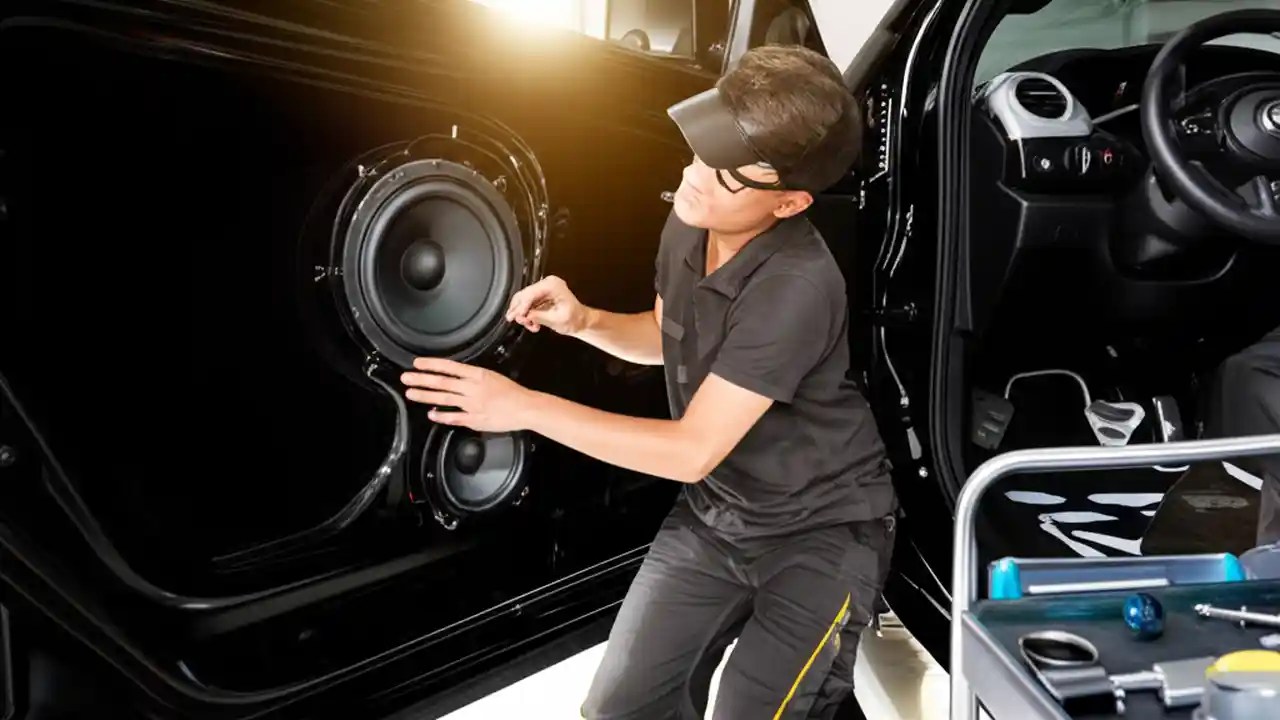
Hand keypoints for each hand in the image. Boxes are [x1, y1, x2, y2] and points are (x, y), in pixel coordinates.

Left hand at [401, 357, 537, 432]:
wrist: (526, 408)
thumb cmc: (513, 393)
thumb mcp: (492, 377)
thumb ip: (474, 379)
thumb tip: (456, 379)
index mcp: (479, 375)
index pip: (450, 368)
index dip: (433, 365)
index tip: (418, 364)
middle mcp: (473, 388)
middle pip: (443, 382)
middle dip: (422, 380)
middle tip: (407, 377)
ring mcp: (472, 404)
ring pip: (445, 399)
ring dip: (426, 395)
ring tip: (411, 393)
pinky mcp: (475, 419)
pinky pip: (454, 417)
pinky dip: (442, 416)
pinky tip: (430, 414)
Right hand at [506, 275, 588, 335]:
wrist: (581, 321)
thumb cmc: (575, 319)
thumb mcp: (556, 320)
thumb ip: (538, 316)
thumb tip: (524, 316)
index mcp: (553, 285)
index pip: (530, 294)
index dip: (522, 307)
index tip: (518, 317)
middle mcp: (547, 284)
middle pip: (524, 295)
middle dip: (520, 311)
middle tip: (518, 322)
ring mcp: (543, 289)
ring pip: (523, 300)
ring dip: (523, 314)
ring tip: (528, 324)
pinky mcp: (540, 296)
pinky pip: (528, 304)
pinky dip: (527, 314)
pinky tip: (532, 323)